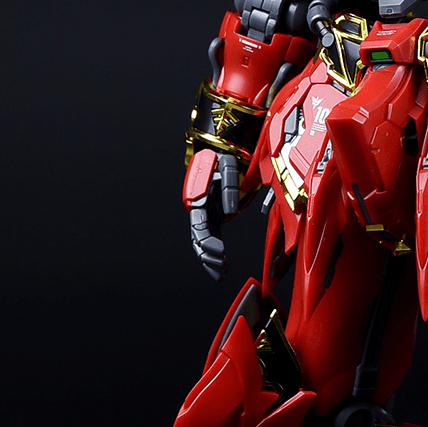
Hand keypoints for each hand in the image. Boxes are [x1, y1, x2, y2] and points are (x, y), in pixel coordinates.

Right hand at [184, 148, 238, 280]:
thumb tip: (230, 212)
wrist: (216, 152)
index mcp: (197, 200)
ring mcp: (204, 214)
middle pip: (199, 239)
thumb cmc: (221, 158)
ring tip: (221, 274)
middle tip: (221, 272)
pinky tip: (223, 265)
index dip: (208, 243)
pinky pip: (211, 237)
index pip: (200, 227)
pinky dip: (215, 252)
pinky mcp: (212, 216)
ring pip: (203, 242)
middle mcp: (198, 210)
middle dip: (209, 258)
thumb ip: (229, 188)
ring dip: (211, 259)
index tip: (220, 253)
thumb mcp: (228, 168)